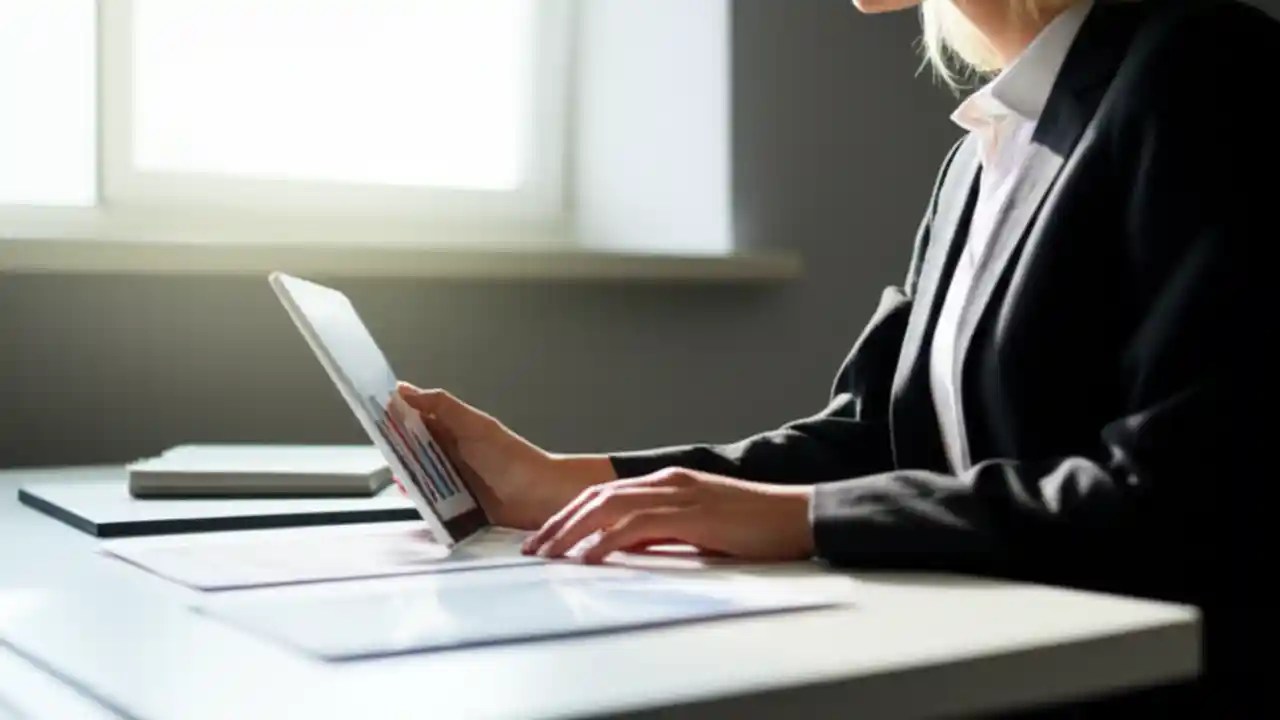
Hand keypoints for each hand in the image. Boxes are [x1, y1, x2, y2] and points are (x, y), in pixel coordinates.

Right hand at [396, 383, 614, 529]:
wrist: (541, 495)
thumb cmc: (512, 457)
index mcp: (455, 430)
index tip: (373, 417)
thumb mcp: (474, 426)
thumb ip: (442, 406)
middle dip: (397, 451)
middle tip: (384, 452)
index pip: (417, 420)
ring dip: (407, 477)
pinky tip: (414, 499)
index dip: (396, 418)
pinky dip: (421, 500)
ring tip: (399, 477)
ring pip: (420, 476)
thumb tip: (404, 389)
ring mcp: (455, 480)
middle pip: (414, 450)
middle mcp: (453, 453)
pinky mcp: (459, 506)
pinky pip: (432, 503)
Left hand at [522, 468, 815, 563]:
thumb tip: (629, 548)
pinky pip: (636, 526)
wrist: (799, 516)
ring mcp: (678, 494)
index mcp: (669, 482)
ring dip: (573, 532)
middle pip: (597, 497)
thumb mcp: (701, 526)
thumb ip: (665, 531)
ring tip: (549, 554)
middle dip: (560, 523)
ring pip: (608, 507)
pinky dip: (606, 541)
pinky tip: (589, 557)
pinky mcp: (690, 514)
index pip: (606, 494)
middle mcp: (667, 482)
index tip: (548, 537)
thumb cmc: (758, 525)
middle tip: (533, 548)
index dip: (572, 515)